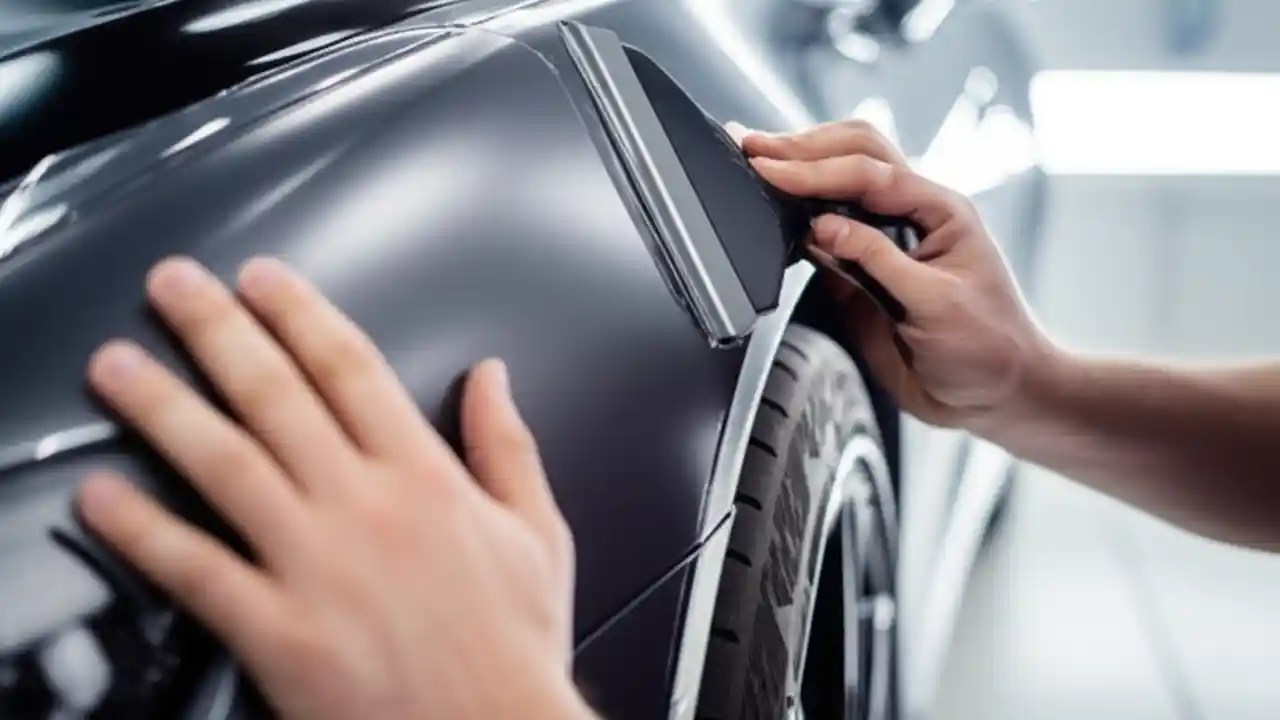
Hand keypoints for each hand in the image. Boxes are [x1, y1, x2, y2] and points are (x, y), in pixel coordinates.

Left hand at [76, 258, 592, 719]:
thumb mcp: (539, 532)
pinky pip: (196, 569)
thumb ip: (509, 445)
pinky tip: (105, 497)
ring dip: (163, 407)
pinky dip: (143, 530)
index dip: (300, 314)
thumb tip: (494, 378)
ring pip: (225, 464)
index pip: (351, 369)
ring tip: (118, 367)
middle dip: (218, 329)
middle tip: (174, 287)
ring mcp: (316, 566)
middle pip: (275, 396)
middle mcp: (364, 508)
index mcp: (426, 479)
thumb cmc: (513, 646)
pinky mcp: (277, 630)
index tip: (263, 279)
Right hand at [742, 121, 1055, 431]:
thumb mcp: (936, 303)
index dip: (816, 168)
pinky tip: (777, 206)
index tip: (770, 168)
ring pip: (842, 182)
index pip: (869, 173)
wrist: (996, 393)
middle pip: (856, 154)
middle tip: (753, 148)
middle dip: (803, 148)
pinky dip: (801, 212)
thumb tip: (822, 227)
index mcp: (939, 211)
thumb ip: (877, 261)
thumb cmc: (987, 348)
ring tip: (758, 162)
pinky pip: (830, 229)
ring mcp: (888, 240)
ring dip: (802, 168)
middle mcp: (913, 216)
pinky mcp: (866, 270)